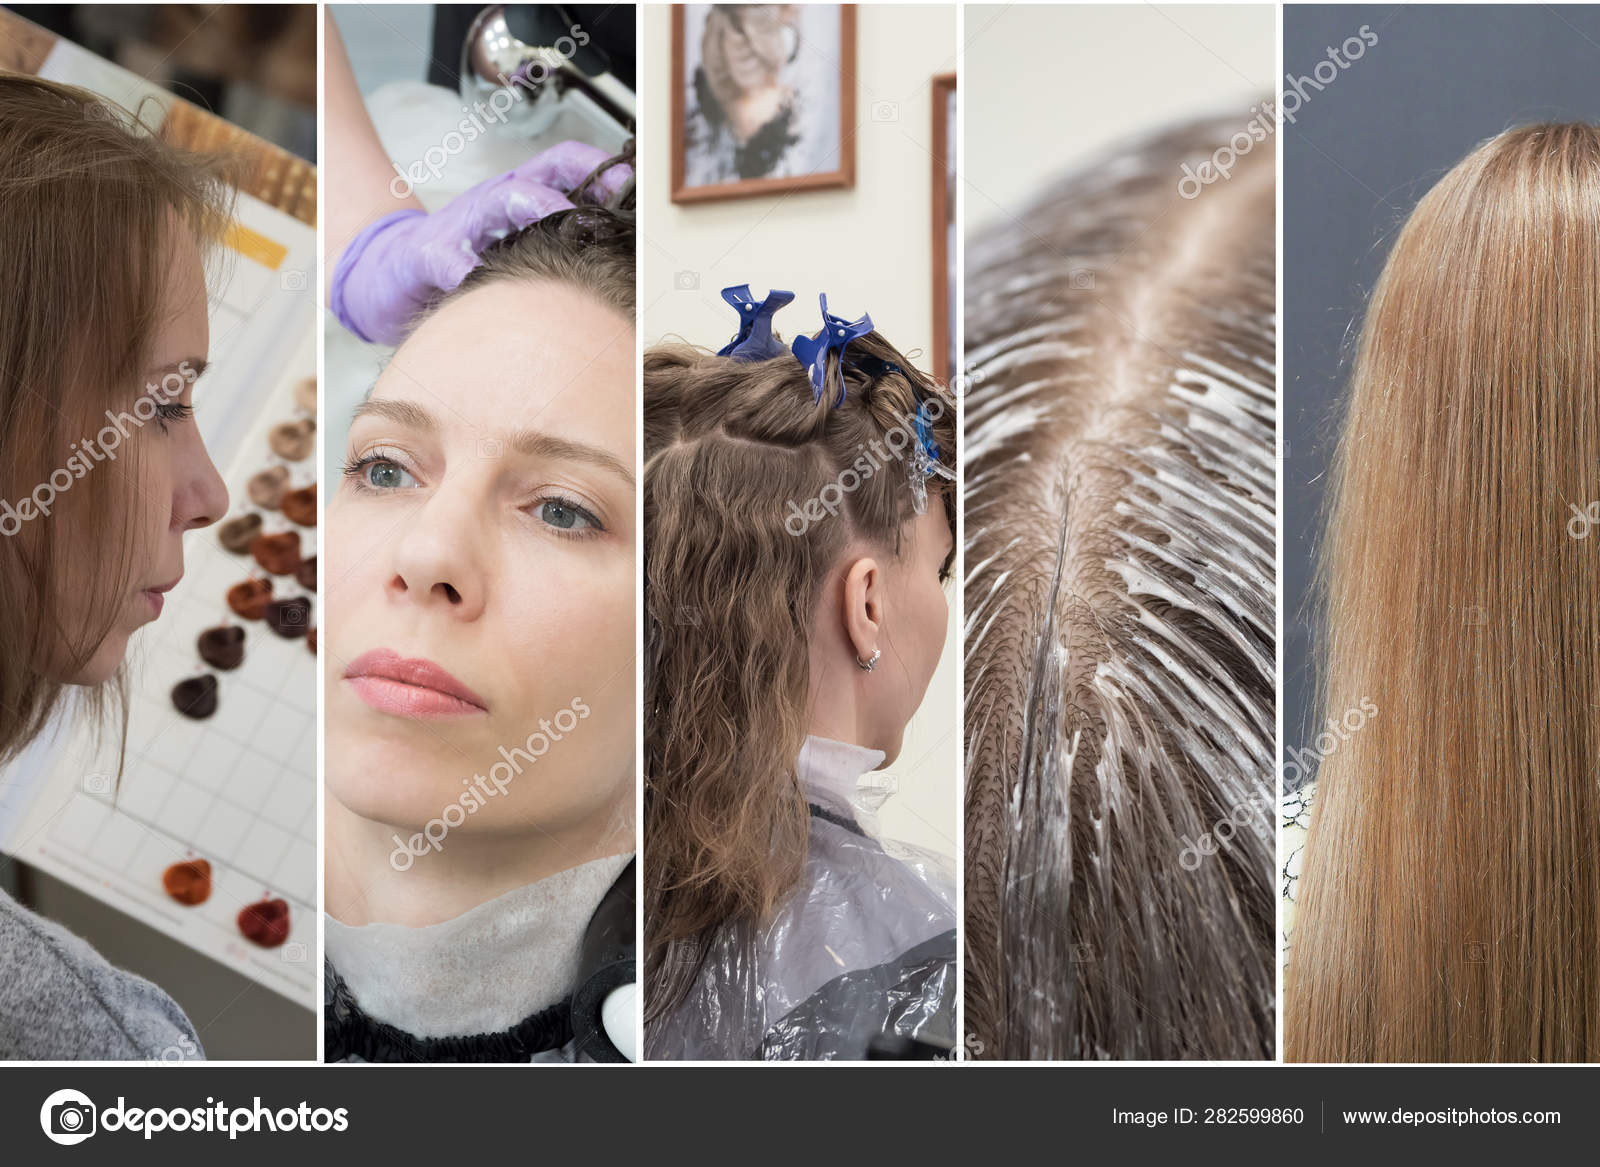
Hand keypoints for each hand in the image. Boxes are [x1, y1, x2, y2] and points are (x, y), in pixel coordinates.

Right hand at [332, 140, 631, 345]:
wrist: (388, 275)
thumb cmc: (462, 264)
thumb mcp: (513, 251)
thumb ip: (554, 246)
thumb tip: (620, 258)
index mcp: (517, 199)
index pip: (563, 166)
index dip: (599, 170)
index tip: (633, 186)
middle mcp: (492, 202)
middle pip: (539, 177)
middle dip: (577, 188)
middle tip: (609, 211)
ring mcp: (460, 225)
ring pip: (501, 203)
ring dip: (536, 208)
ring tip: (564, 220)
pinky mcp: (427, 256)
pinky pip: (450, 260)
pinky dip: (469, 271)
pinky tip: (486, 281)